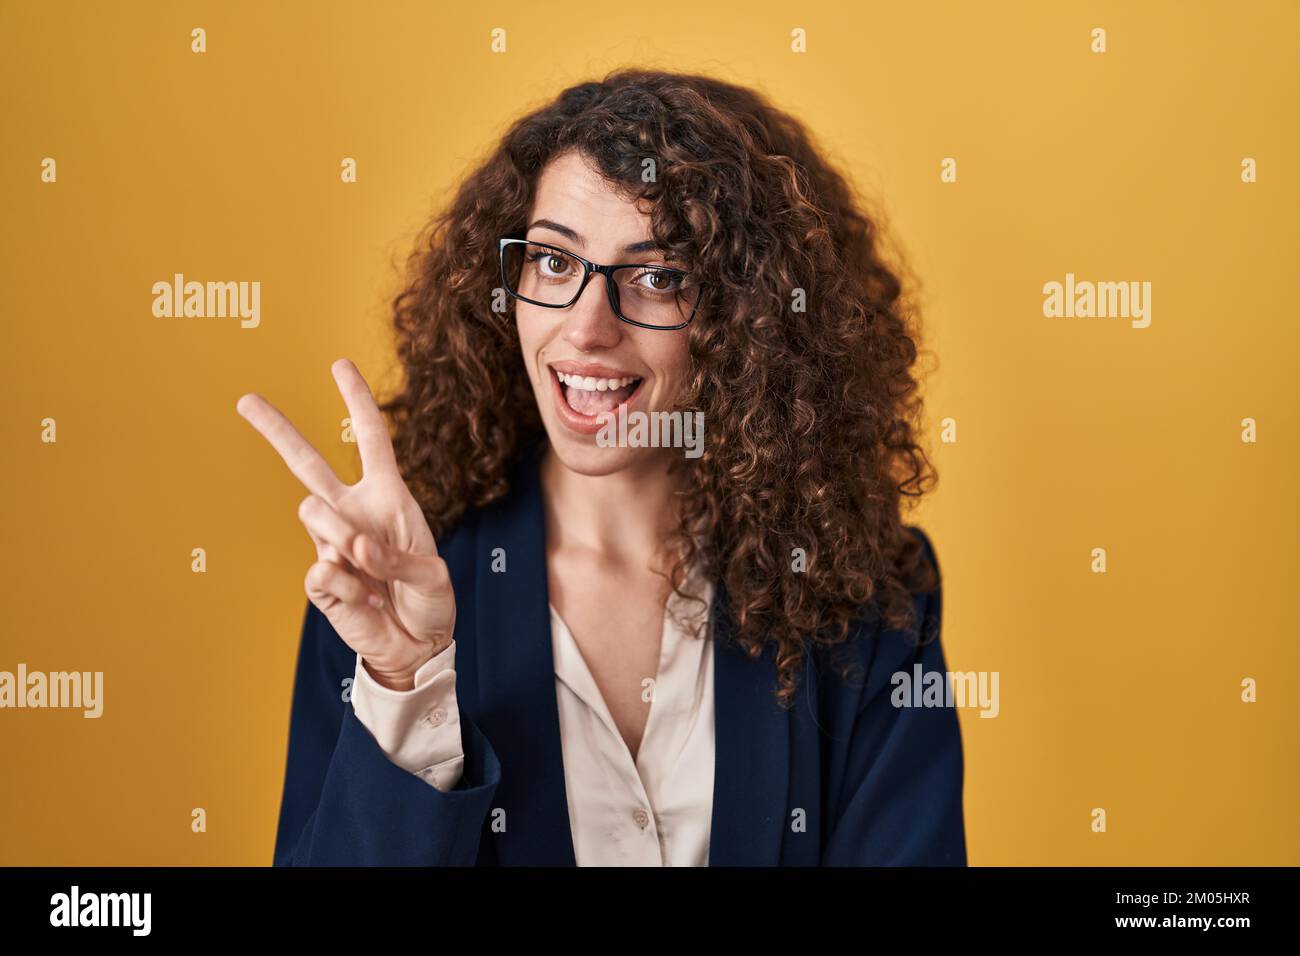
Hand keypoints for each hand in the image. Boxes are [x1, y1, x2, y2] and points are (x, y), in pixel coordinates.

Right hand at [236, 359, 454, 690]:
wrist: (416, 646)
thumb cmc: (428, 601)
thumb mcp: (431, 575)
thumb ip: (394, 556)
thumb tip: (348, 545)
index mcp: (388, 498)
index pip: (371, 440)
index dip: (357, 402)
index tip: (338, 364)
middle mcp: (353, 512)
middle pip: (307, 463)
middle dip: (276, 430)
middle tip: (245, 399)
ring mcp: (331, 544)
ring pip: (314, 515)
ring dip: (348, 540)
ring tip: (375, 575)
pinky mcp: (320, 580)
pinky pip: (322, 570)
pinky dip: (350, 587)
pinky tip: (366, 601)